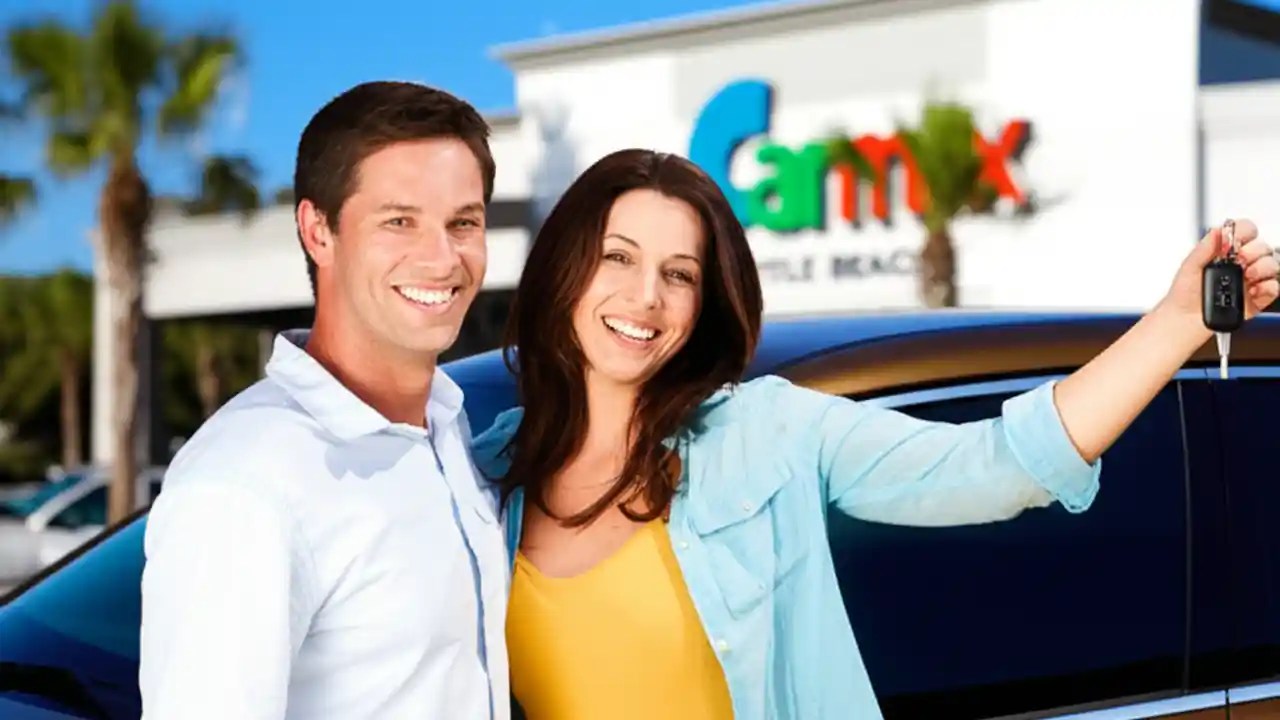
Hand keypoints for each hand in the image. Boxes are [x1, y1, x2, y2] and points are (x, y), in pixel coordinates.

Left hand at [1158, 219, 1279, 323]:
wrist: (1185, 320)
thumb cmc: (1184, 294)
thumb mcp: (1189, 267)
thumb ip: (1204, 248)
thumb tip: (1217, 231)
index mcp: (1226, 252)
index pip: (1245, 231)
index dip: (1244, 231)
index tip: (1235, 241)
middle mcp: (1241, 264)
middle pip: (1263, 246)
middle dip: (1253, 251)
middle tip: (1239, 261)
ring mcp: (1251, 281)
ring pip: (1272, 264)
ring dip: (1262, 267)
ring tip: (1246, 276)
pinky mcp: (1257, 298)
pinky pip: (1273, 287)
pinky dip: (1267, 287)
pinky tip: (1251, 291)